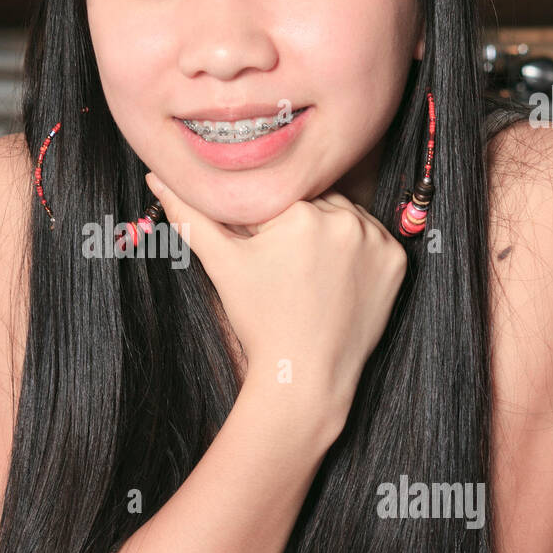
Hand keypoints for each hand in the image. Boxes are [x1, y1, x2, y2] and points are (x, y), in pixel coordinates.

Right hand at [144, 172, 407, 421]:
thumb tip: (155, 175)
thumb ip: (189, 213)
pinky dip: (358, 254)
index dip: (264, 225)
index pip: (277, 197)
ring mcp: (377, 240)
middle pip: (314, 203)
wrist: (305, 378)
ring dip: (329, 236)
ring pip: (344, 218)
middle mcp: (346, 218)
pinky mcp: (398, 262)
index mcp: (301, 211)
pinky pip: (373, 241)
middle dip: (298, 227)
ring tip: (309, 279)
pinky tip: (336, 283)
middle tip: (286, 274)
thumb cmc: (260, 321)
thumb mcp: (221, 264)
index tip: (263, 258)